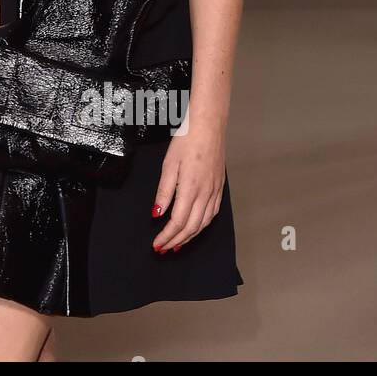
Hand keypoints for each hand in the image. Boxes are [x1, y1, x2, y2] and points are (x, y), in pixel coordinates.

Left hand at [151, 120, 225, 253]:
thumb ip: (164, 192)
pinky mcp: (219, 188)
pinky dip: (202, 226)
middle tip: (163, 248)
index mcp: (191, 188)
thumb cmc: (187, 141)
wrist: (208, 127)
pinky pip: (212, 214)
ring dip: (189, 237)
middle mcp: (206, 194)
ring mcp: (215, 192)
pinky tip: (194, 228)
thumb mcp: (169, 165)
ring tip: (177, 244)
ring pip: (203, 223)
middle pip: (191, 227)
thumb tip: (157, 213)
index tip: (157, 244)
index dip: (167, 236)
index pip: (178, 222)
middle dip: (176, 241)